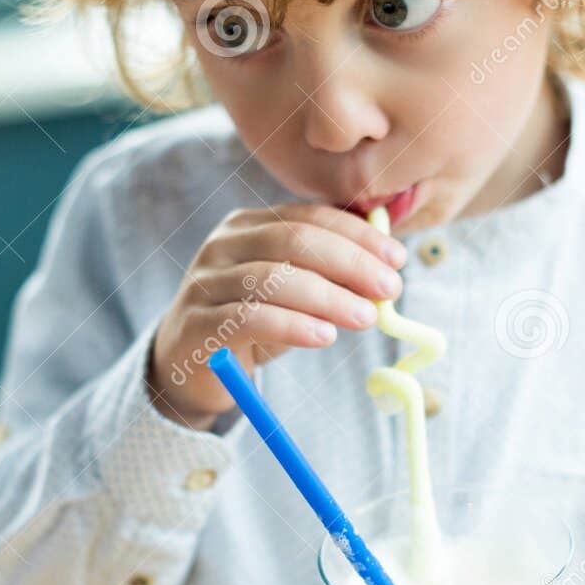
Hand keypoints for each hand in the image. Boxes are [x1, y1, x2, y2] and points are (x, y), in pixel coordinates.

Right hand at [148, 202, 406, 424]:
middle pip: (294, 240)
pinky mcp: (198, 326)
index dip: (358, 236)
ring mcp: (206, 284)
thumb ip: (328, 275)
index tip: (397, 259)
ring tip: (367, 317)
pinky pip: (249, 319)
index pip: (309, 217)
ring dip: (328, 297)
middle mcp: (223, 246)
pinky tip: (324, 336)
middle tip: (390, 289)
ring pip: (272, 278)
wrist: (187, 366)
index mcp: (248, 226)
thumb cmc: (249, 323)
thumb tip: (386, 270)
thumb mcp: (291, 292)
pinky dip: (293, 326)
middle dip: (350, 262)